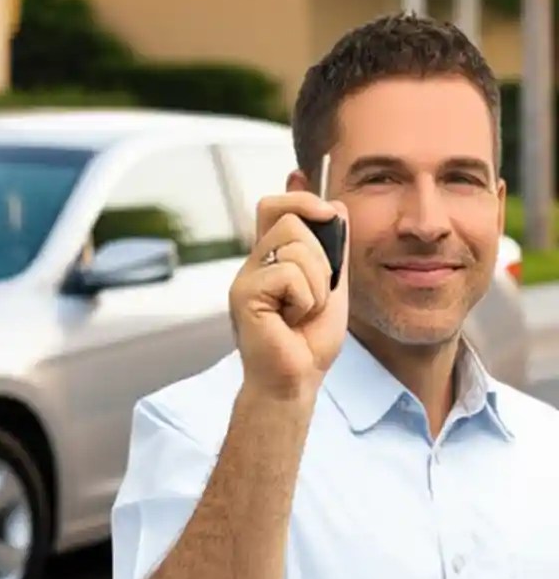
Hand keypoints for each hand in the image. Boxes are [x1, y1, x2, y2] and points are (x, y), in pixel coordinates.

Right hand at [228, 191, 349, 398]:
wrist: (296, 380)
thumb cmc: (309, 340)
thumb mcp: (332, 283)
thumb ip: (333, 246)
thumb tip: (334, 204)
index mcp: (272, 258)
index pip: (275, 206)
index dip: (301, 199)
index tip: (327, 213)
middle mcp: (254, 263)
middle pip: (288, 217)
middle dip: (320, 252)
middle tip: (317, 290)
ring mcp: (246, 278)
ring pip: (295, 246)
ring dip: (317, 283)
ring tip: (303, 311)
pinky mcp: (244, 295)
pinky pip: (289, 275)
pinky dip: (306, 300)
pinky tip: (292, 321)